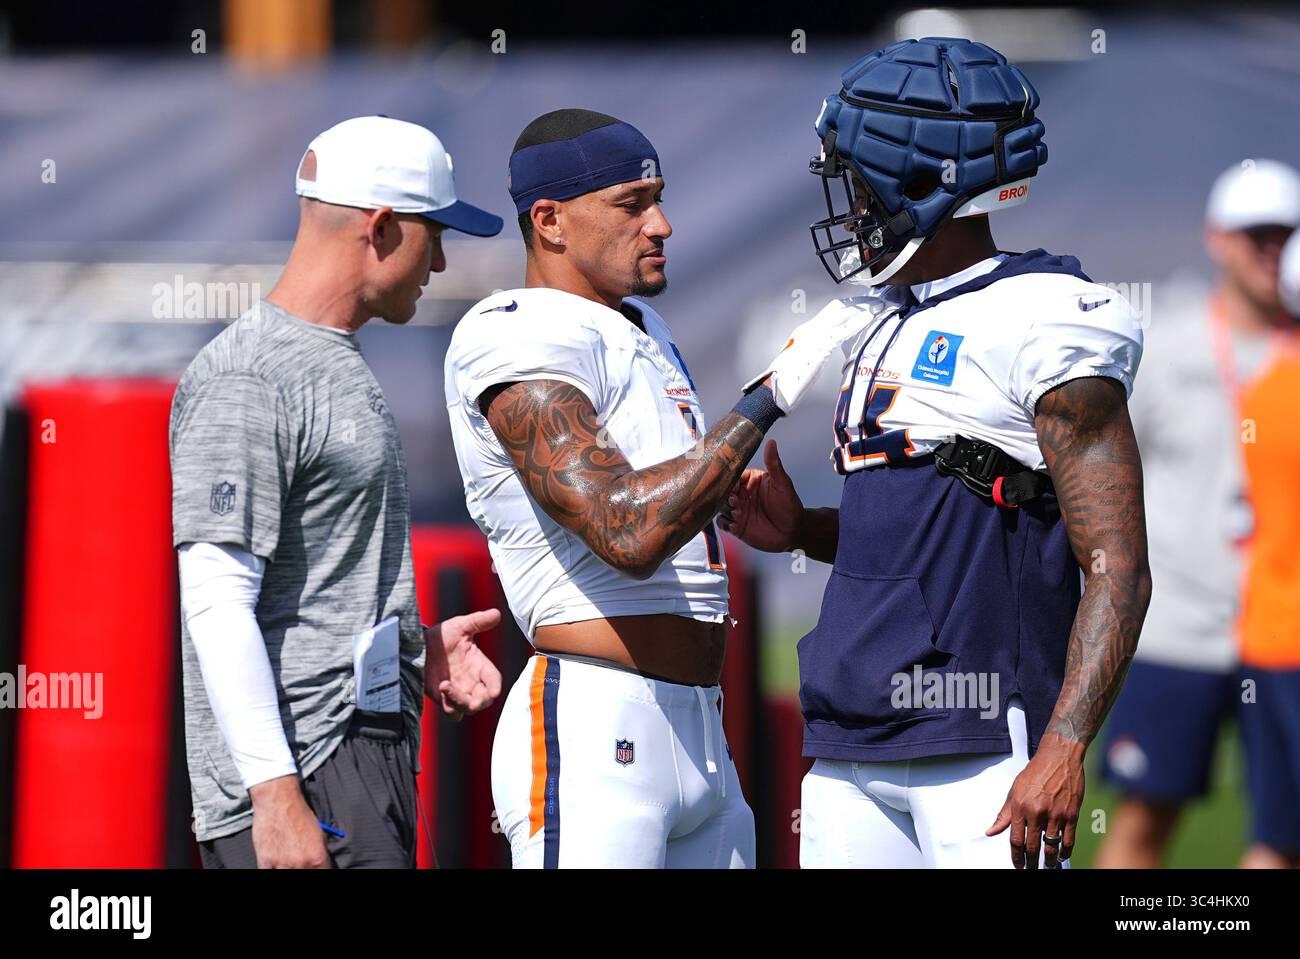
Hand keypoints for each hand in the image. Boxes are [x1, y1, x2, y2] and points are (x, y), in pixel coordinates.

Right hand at [249, 775, 330, 868]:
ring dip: (287, 868)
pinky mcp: (265, 862)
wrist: (278, 801)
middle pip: (305, 875)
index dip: (319, 869)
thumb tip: (320, 864)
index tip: (314, 867)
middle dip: (302, 868)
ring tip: (286, 858)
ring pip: (286, 874)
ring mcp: (282, 865)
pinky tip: (275, 860)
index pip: (323, 873)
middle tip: (298, 860)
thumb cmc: (298, 813)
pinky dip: (272, 867)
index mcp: (317, 857)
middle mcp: (301, 864)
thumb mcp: (319, 834)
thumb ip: (319, 853)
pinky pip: (269, 872)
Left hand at [424, 609, 503, 719]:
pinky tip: (440, 689)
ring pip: (468, 709)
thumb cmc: (443, 635)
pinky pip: (451, 712)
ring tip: (445, 686)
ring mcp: (458, 692)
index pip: (494, 680)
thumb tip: (496, 613)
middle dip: (479, 701)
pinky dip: (449, 706)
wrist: (419, 645)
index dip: (495, 686)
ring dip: (460, 703)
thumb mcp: (460, 626)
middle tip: (472, 701)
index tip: (494, 691)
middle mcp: (472, 682)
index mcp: (480, 666)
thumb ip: (478, 621)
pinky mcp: (443, 699)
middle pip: (484, 700)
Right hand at [719, 439, 803, 552]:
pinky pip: (722, 522)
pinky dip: (724, 523)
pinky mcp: (736, 526)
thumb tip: (772, 442)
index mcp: (750, 481)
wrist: (793, 531)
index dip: (730, 479)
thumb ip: (774, 464)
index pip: (733, 476)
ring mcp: (738, 510)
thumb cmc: (789, 505)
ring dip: (725, 509)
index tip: (733, 484)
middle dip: (725, 495)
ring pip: (720, 506)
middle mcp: (741, 494)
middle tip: (735, 500)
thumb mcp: (782, 483)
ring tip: (738, 512)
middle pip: (723, 491)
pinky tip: (735, 524)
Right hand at [743, 296, 894, 412]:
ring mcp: (815, 336)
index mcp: (803, 332)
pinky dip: (859, 322)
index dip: (846, 306)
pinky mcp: (821, 347)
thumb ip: (814, 354)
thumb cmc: (785, 381)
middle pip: (837, 308)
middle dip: (856, 303)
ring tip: (877, 306)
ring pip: (843, 315)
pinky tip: (871, 318)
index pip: (829, 312)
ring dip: (862, 309)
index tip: (860, 304)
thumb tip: (822, 356)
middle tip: (872, 301)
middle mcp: (809, 330)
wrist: (775, 389)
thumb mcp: (801, 362)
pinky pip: (844, 330)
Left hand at [986, 736, 1084, 868]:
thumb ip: (1004, 814)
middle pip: (1033, 847)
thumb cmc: (1036, 772)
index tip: (1017, 865)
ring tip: (1046, 866)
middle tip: (1030, 869)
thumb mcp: (1014, 791)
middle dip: (1031, 863)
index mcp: (1020, 807)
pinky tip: (1061, 856)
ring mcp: (1056, 814)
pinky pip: (1068, 840)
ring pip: (1051, 847)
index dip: (1016, 857)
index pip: (1015, 841)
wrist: (1059, 756)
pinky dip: (1065, 852)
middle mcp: (1037, 812)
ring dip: (1048, 861)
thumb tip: (991, 832)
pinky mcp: (1072, 814)